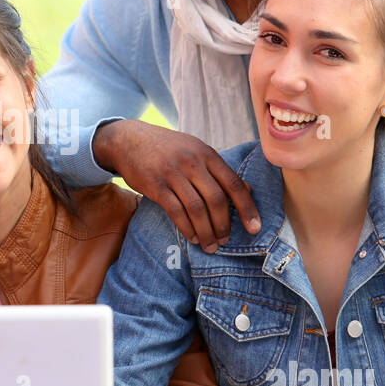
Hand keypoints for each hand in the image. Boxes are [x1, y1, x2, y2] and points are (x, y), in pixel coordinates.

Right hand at [92, 120, 259, 252]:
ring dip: (206, 231)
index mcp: (207, 154)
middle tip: (225, 241)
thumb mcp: (196, 150)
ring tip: (210, 245)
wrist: (130, 140)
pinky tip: (192, 237)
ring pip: (196, 209)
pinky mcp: (155, 185)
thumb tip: (247, 190)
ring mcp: (172, 173)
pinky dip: (187, 228)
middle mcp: (192, 162)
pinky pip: (175, 211)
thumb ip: (219, 170)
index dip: (247, 208)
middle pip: (216, 199)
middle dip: (224, 225)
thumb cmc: (168, 149)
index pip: (234, 184)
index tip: (254, 228)